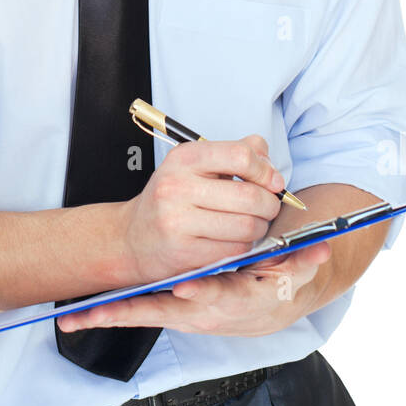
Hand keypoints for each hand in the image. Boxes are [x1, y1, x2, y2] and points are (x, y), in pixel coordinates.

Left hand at [57, 241, 330, 337]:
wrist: (269, 306)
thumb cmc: (281, 281)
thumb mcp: (297, 270)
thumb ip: (307, 258)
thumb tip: (322, 248)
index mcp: (236, 302)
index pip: (219, 298)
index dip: (203, 293)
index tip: (187, 286)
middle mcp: (205, 313)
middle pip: (166, 314)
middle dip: (134, 314)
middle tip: (103, 312)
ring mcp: (183, 313)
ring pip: (142, 315)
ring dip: (108, 317)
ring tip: (75, 318)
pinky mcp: (169, 309)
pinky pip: (134, 311)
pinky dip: (105, 314)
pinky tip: (75, 318)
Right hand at [117, 133, 283, 284]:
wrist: (132, 238)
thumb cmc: (172, 199)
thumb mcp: (195, 166)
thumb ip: (233, 154)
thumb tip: (266, 155)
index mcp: (184, 158)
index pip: (240, 156)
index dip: (266, 170)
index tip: (273, 182)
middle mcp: (177, 186)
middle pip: (249, 195)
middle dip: (270, 204)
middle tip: (269, 207)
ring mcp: (178, 221)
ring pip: (247, 225)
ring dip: (260, 227)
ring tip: (252, 224)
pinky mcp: (184, 252)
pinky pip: (234, 249)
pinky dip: (244, 245)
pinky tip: (234, 239)